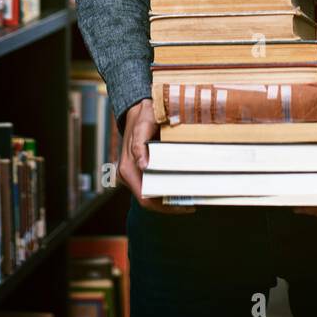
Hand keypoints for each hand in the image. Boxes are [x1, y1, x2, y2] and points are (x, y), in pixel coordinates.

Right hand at [117, 99, 195, 214]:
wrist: (137, 109)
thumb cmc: (143, 116)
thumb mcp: (143, 125)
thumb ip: (140, 145)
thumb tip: (142, 165)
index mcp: (127, 168)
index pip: (145, 197)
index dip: (164, 206)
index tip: (183, 206)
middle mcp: (127, 174)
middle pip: (149, 199)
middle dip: (168, 205)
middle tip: (190, 205)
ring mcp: (131, 173)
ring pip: (150, 194)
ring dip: (167, 199)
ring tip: (187, 198)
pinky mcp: (137, 171)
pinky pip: (150, 185)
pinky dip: (163, 189)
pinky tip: (178, 188)